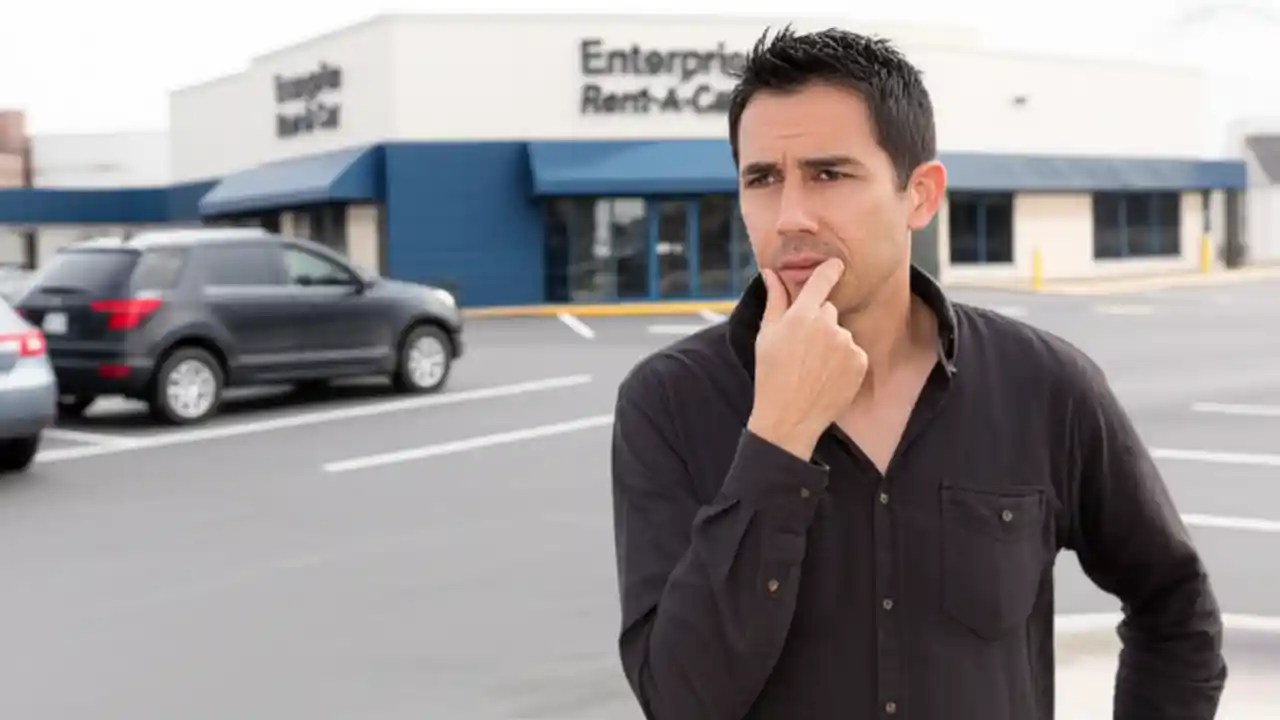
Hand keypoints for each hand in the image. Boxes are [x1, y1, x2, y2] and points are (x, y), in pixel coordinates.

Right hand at [747, 258, 868, 459]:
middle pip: (828, 311)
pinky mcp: (860, 361)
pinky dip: (844, 361)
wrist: (789, 416)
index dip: (830, 270)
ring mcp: (846, 343)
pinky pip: (853, 351)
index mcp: (802, 315)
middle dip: (818, 323)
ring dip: (832, 344)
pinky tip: (827, 376)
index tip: (837, 264)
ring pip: (841, 333)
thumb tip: (771, 273)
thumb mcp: (767, 335)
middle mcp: (827, 325)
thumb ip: (774, 299)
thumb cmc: (771, 374)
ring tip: (813, 367)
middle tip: (802, 348)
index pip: (822, 280)